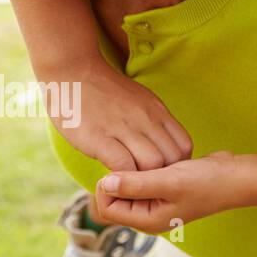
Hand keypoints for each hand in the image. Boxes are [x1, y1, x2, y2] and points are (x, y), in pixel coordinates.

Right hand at [50, 59, 192, 171]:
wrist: (73, 71)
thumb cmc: (105, 91)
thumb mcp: (140, 101)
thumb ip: (153, 122)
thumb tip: (161, 146)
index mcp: (157, 112)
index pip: (184, 146)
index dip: (176, 165)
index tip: (160, 172)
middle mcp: (146, 119)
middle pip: (172, 159)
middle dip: (161, 177)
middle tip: (144, 184)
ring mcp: (124, 128)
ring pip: (152, 164)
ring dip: (141, 180)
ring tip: (128, 184)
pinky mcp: (99, 137)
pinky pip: (122, 165)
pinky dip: (121, 178)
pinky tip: (111, 179)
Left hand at [93, 150, 238, 233]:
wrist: (238, 176)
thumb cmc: (210, 183)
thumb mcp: (171, 182)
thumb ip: (136, 183)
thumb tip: (106, 182)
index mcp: (147, 219)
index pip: (107, 208)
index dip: (108, 187)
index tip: (122, 167)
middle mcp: (149, 212)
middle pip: (115, 198)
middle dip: (120, 178)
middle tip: (134, 160)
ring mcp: (158, 200)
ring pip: (130, 185)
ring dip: (134, 170)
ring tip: (148, 159)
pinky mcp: (167, 186)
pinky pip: (145, 177)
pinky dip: (146, 166)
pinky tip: (158, 157)